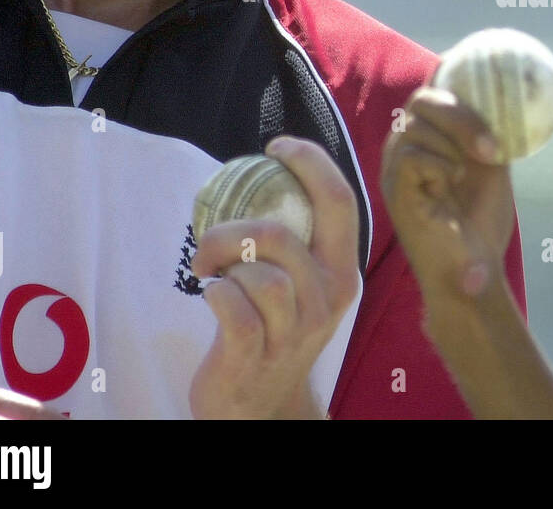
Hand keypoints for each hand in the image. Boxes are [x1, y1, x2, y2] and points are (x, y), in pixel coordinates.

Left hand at [189, 136, 360, 418]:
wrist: (262, 406)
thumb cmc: (276, 331)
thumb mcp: (305, 286)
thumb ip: (298, 240)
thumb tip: (266, 172)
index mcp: (342, 272)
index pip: (341, 201)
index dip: (311, 162)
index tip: (277, 146)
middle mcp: (327, 299)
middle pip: (283, 237)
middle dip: (234, 228)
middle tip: (212, 240)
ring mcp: (294, 332)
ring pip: (259, 275)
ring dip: (222, 265)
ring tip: (210, 273)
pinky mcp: (255, 355)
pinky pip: (232, 308)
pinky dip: (213, 294)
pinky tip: (210, 296)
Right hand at [381, 86, 514, 301]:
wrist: (476, 269)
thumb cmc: (482, 221)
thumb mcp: (491, 164)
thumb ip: (487, 130)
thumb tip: (502, 96)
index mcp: (426, 139)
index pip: (432, 93)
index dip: (458, 91)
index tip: (491, 109)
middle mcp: (404, 148)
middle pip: (422, 99)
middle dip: (462, 117)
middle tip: (491, 149)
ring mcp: (394, 169)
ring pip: (416, 126)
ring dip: (453, 147)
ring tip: (466, 177)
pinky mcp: (393, 191)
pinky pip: (411, 156)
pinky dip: (439, 166)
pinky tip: (449, 186)